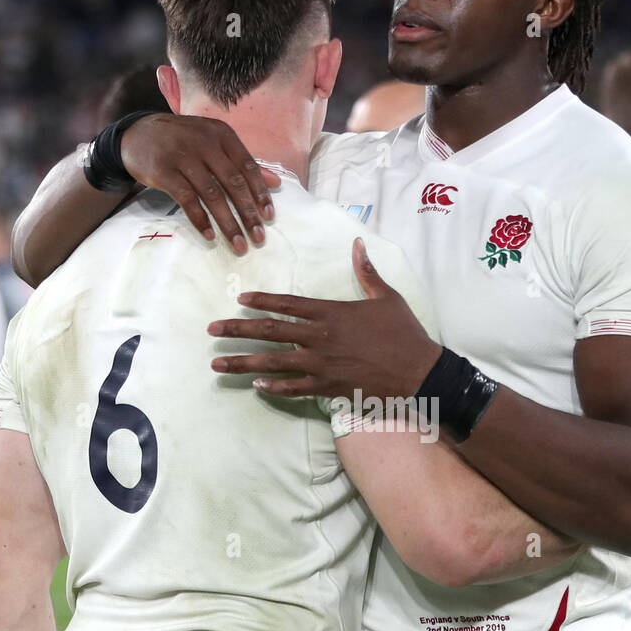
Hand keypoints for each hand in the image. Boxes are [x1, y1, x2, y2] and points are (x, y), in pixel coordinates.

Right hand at [120, 112, 279, 253]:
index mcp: (222, 135)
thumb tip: (276, 183)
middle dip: (248, 213)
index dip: (261, 194)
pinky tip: (210, 235)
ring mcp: (183, 157)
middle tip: (259, 238)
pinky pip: (187, 200)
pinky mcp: (164, 172)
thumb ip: (243, 162)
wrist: (137, 134)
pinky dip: (200, 220)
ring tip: (239, 244)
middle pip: (233, 183)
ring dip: (228, 223)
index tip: (269, 218)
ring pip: (212, 195)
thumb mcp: (214, 143)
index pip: (248, 167)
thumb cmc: (183, 141)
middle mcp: (205, 143)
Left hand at [209, 238, 442, 400]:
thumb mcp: (386, 296)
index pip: (288, 304)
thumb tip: (357, 243)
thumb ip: (366, 271)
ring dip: (243, 363)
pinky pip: (295, 388)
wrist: (418, 370)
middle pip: (270, 332)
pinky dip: (274, 387)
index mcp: (331, 312)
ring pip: (274, 363)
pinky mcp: (328, 387)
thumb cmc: (404, 332)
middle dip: (237, 330)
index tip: (240, 300)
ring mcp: (322, 364)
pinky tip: (256, 386)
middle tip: (212, 331)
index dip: (262, 301)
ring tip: (218, 364)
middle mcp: (320, 337)